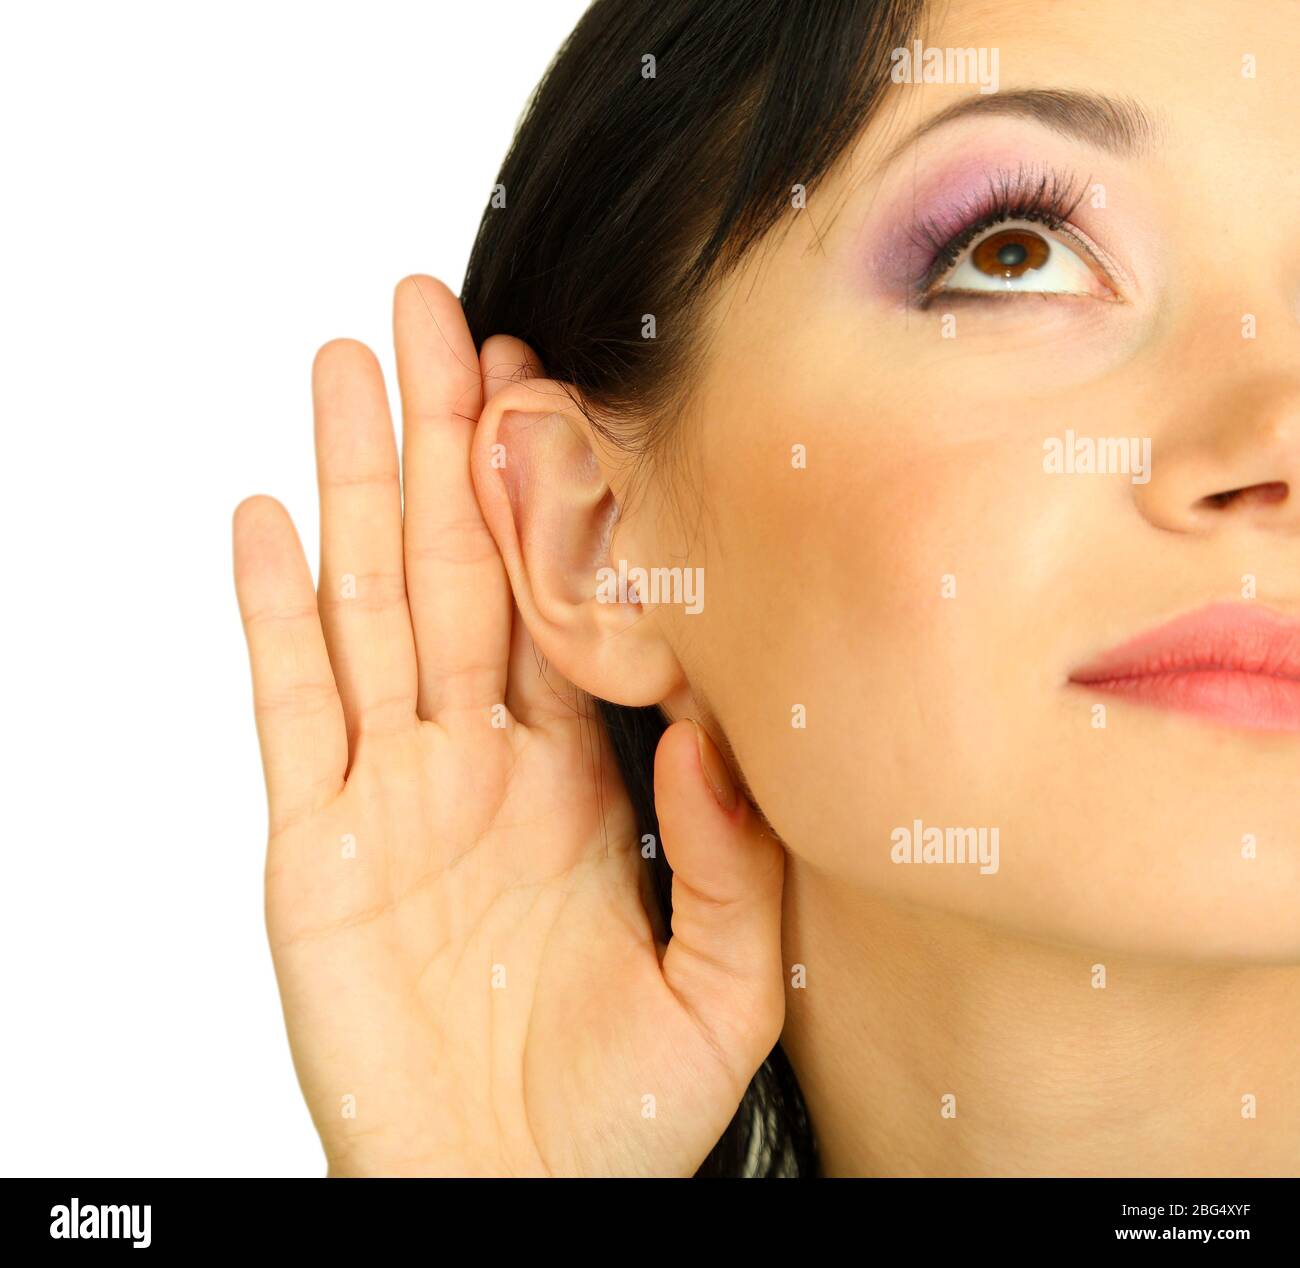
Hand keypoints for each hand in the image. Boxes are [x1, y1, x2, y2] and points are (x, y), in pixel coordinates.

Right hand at [232, 276, 785, 1175]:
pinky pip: (286, 712)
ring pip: (368, 606)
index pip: (553, 600)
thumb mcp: (722, 983)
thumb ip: (730, 851)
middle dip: (441, 439)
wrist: (517, 1199)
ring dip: (356, 487)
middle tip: (430, 313)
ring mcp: (390, 795)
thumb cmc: (619, 1112)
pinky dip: (270, 617)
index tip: (540, 382)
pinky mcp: (313, 850)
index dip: (541, 492)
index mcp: (574, 778)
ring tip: (345, 371)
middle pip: (455, 566)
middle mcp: (477, 761)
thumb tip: (709, 717)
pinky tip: (264, 524)